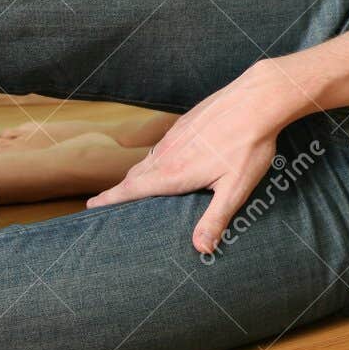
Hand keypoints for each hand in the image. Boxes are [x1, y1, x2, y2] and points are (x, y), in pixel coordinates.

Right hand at [85, 61, 298, 254]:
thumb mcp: (236, 188)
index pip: (131, 190)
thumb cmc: (249, 145)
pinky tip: (163, 160)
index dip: (110, 200)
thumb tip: (201, 249)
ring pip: (148, 158)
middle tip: (104, 202)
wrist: (258, 100)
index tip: (90, 207)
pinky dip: (154, 157)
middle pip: (134, 175)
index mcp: (173, 173)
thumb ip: (215, 218)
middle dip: (119, 190)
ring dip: (136, 173)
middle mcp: (167, 153)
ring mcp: (175, 135)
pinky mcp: (185, 122)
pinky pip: (162, 144)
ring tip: (131, 187)